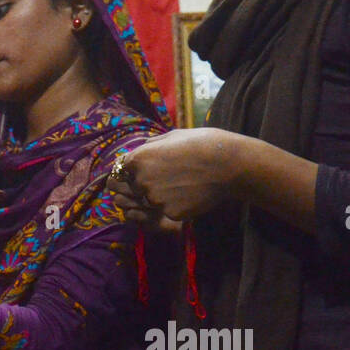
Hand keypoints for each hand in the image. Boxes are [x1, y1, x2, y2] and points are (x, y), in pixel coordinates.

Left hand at [110, 128, 242, 225]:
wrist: (227, 164)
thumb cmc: (200, 144)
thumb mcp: (171, 136)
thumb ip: (151, 145)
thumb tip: (142, 148)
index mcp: (138, 159)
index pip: (123, 170)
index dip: (133, 170)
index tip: (146, 169)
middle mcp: (142, 181)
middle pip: (135, 188)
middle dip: (146, 184)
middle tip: (169, 177)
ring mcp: (155, 200)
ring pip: (151, 201)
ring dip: (162, 196)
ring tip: (182, 184)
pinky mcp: (170, 214)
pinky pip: (167, 211)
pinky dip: (176, 205)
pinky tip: (191, 194)